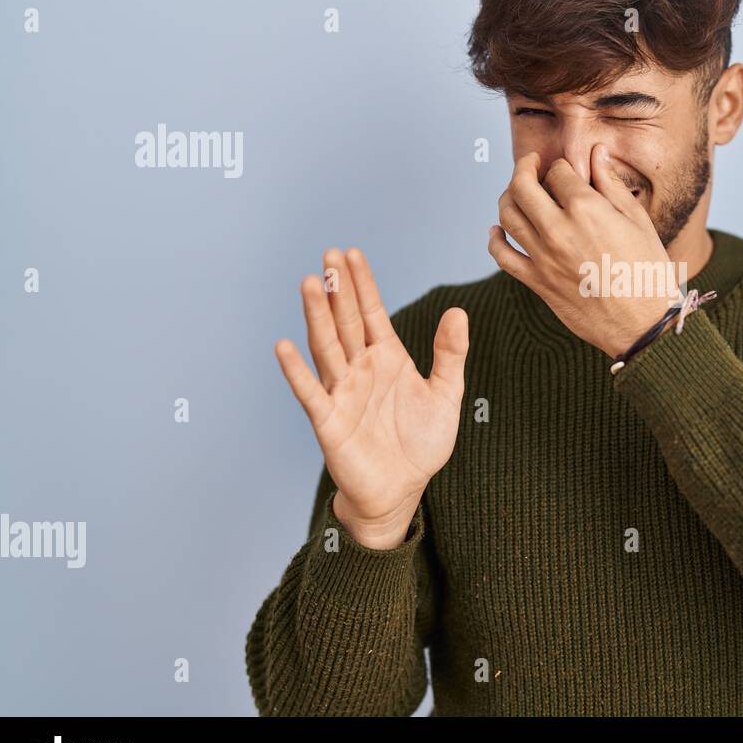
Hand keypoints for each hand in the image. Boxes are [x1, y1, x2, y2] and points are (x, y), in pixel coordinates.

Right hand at [274, 248, 467, 549]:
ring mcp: (342, 392)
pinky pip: (311, 391)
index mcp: (387, 359)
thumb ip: (449, 354)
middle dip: (339, 289)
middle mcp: (360, 369)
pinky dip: (297, 370)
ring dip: (317, 316)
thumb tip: (458, 311)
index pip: (371, 313)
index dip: (363, 284)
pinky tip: (284, 346)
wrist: (402, 490)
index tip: (351, 252)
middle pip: (345, 322)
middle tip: (328, 254)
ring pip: (327, 347)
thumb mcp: (446, 394)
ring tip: (311, 283)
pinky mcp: (329, 421)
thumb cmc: (421, 443)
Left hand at [488, 144, 678, 357]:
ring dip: (508, 197)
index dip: (562, 166)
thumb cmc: (649, 272)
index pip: (558, 171)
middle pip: (522, 186)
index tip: (567, 170)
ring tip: (518, 192)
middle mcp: (559, 230)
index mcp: (587, 209)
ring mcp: (544, 257)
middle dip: (525, 168)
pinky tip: (499, 230)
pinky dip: (495, 239)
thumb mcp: (638, 221)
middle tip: (531, 164)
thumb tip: (597, 154)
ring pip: (507, 215)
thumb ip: (612, 185)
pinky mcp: (538, 282)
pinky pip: (502, 256)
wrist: (644, 325)